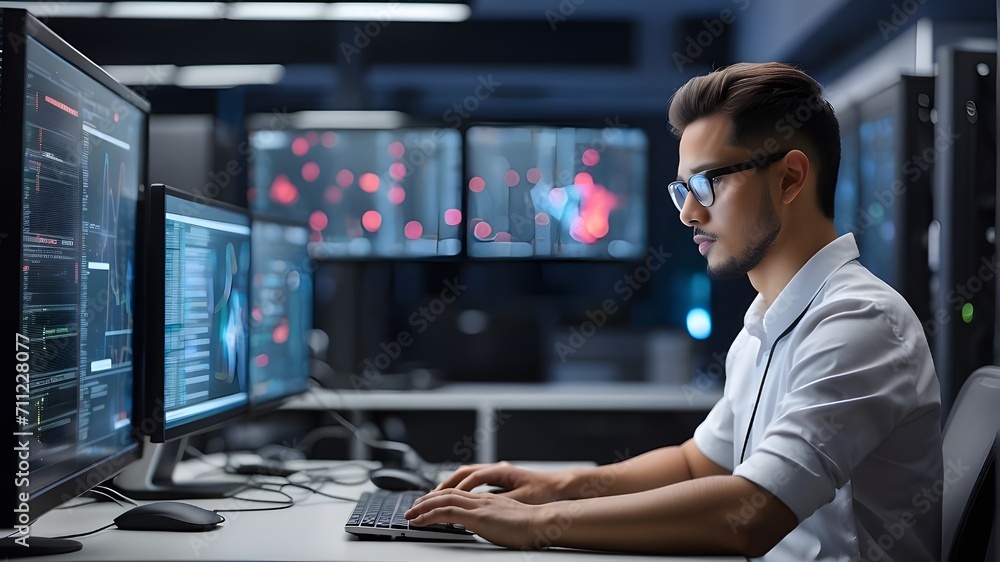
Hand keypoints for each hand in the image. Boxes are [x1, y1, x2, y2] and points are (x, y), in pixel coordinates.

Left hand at [404, 488, 546, 549]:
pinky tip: (419, 521)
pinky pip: (447, 513)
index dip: (441, 497)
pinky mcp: (477, 517)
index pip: (459, 495)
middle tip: (413, 508)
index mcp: (489, 500)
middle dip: (427, 500)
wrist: (543, 523)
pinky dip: (429, 515)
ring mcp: (479, 506)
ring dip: (423, 507)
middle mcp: (481, 499)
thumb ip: (496, 520)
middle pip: (447, 493)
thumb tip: (491, 527)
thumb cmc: (532, 526)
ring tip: (410, 514)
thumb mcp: (509, 520)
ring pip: (443, 500)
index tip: (429, 505)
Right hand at [435, 461, 565, 503]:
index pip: (470, 479)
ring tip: (436, 497)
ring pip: (467, 475)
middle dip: (444, 486)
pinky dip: (462, 487)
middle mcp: (496, 468)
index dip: (454, 492)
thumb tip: (480, 508)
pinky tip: (457, 496)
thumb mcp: (521, 499)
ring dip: (451, 485)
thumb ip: (500, 502)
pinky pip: (475, 480)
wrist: (560, 486)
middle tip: (427, 499)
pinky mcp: (500, 478)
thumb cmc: (544, 491)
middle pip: (463, 474)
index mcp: (499, 471)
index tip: (439, 503)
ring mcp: (497, 472)